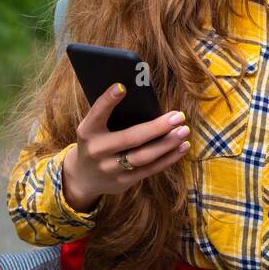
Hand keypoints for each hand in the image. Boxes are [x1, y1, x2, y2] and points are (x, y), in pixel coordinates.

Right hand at [61, 83, 190, 210]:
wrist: (84, 177)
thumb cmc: (97, 142)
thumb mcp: (95, 128)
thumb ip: (111, 116)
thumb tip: (145, 100)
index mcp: (88, 132)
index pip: (97, 114)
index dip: (107, 101)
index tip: (122, 87)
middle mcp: (97, 151)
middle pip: (130, 138)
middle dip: (157, 127)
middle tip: (178, 116)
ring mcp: (110, 169)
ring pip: (143, 156)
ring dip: (167, 143)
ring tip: (184, 130)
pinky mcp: (123, 182)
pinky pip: (150, 170)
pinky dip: (168, 158)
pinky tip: (182, 147)